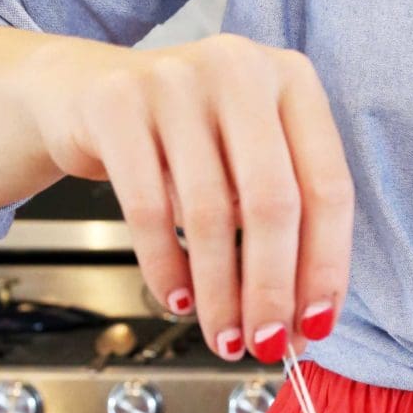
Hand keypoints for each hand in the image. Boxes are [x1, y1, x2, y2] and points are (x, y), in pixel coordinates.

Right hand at [25, 33, 353, 360]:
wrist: (85, 92)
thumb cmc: (183, 137)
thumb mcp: (246, 157)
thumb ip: (284, 222)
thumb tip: (303, 321)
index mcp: (293, 80)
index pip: (327, 187)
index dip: (326, 266)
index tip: (316, 324)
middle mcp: (240, 69)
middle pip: (273, 202)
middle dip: (272, 290)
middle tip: (266, 343)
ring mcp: (175, 81)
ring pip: (210, 212)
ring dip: (219, 292)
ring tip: (223, 335)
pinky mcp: (116, 106)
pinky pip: (147, 209)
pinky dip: (165, 266)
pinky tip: (177, 298)